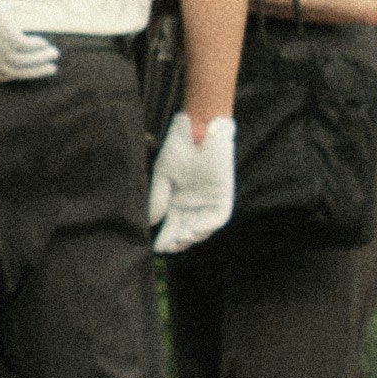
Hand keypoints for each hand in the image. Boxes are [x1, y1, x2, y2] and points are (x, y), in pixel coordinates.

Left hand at [0, 0, 60, 84]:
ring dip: (39, 58)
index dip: (20, 77)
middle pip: (11, 69)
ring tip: (54, 53)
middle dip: (35, 71)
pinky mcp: (0, 23)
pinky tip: (44, 41)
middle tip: (52, 68)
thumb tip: (21, 57)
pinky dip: (35, 45)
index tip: (37, 72)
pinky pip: (21, 43)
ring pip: (18, 58)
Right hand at [149, 113, 236, 256]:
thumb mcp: (163, 174)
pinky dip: (207, 225)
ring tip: (180, 240)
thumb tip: (152, 222)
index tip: (156, 247)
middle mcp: (194, 203)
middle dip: (177, 240)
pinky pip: (217, 217)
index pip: (172, 224)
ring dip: (192, 236)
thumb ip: (158, 197)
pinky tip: (195, 230)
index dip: (166, 237)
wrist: (199, 129)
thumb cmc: (178, 148)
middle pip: (186, 229)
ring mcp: (209, 201)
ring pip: (202, 227)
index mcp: (177, 199)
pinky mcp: (223, 196)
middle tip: (167, 248)